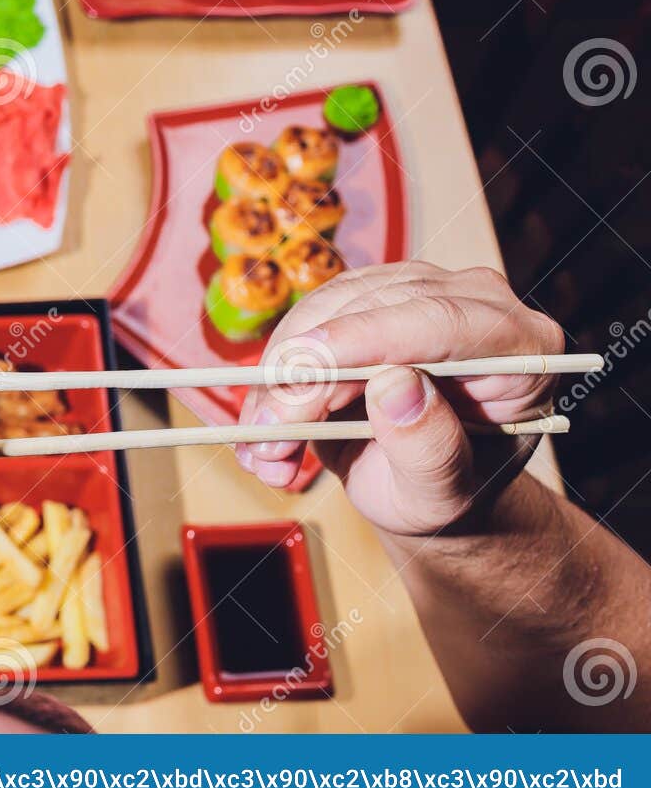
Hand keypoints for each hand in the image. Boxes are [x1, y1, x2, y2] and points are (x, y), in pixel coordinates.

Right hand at [235, 262, 564, 536]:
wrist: (429, 482)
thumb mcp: (443, 496)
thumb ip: (430, 449)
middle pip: (373, 310)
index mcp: (524, 348)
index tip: (302, 371)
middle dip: (305, 373)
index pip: (440, 321)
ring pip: (327, 308)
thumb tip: (396, 386)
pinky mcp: (372, 294)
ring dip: (280, 376)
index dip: (365, 339)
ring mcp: (422, 291)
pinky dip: (276, 371)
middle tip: (266, 439)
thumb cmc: (448, 493)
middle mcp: (477, 303)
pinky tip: (267, 424)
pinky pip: (307, 317)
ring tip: (264, 445)